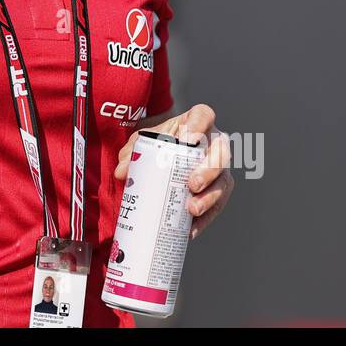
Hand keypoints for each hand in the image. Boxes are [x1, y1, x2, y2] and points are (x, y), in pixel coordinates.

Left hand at [113, 103, 233, 239]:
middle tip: (191, 184)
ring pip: (224, 181)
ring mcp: (219, 168)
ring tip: (192, 209)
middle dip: (209, 169)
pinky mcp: (218, 191)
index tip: (188, 139)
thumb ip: (131, 153)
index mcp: (196, 123)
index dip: (199, 125)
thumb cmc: (156, 145)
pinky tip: (191, 230)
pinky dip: (205, 219)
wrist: (162, 158)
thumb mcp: (141, 143)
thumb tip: (122, 172)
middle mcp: (213, 144)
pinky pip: (218, 206)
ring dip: (210, 197)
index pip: (203, 115)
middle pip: (221, 153)